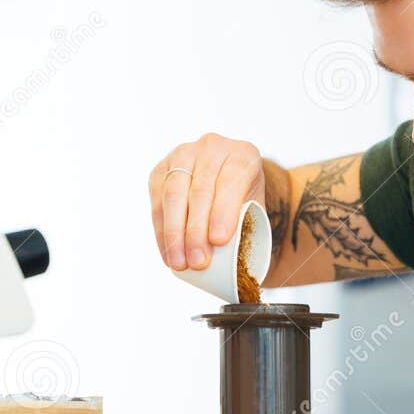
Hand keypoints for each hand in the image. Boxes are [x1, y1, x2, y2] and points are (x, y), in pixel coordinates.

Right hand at [149, 134, 264, 271]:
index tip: (219, 241)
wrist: (228, 185)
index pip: (231, 181)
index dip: (224, 211)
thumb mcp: (255, 210)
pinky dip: (162, 231)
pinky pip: (157, 201)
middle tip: (198, 262)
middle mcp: (212, 147)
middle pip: (200, 190)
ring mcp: (183, 154)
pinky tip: (168, 253)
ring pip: (174, 194)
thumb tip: (231, 265)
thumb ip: (246, 227)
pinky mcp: (161, 169)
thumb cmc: (245, 203)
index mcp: (243, 155)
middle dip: (196, 230)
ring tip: (179, 263)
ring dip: (174, 233)